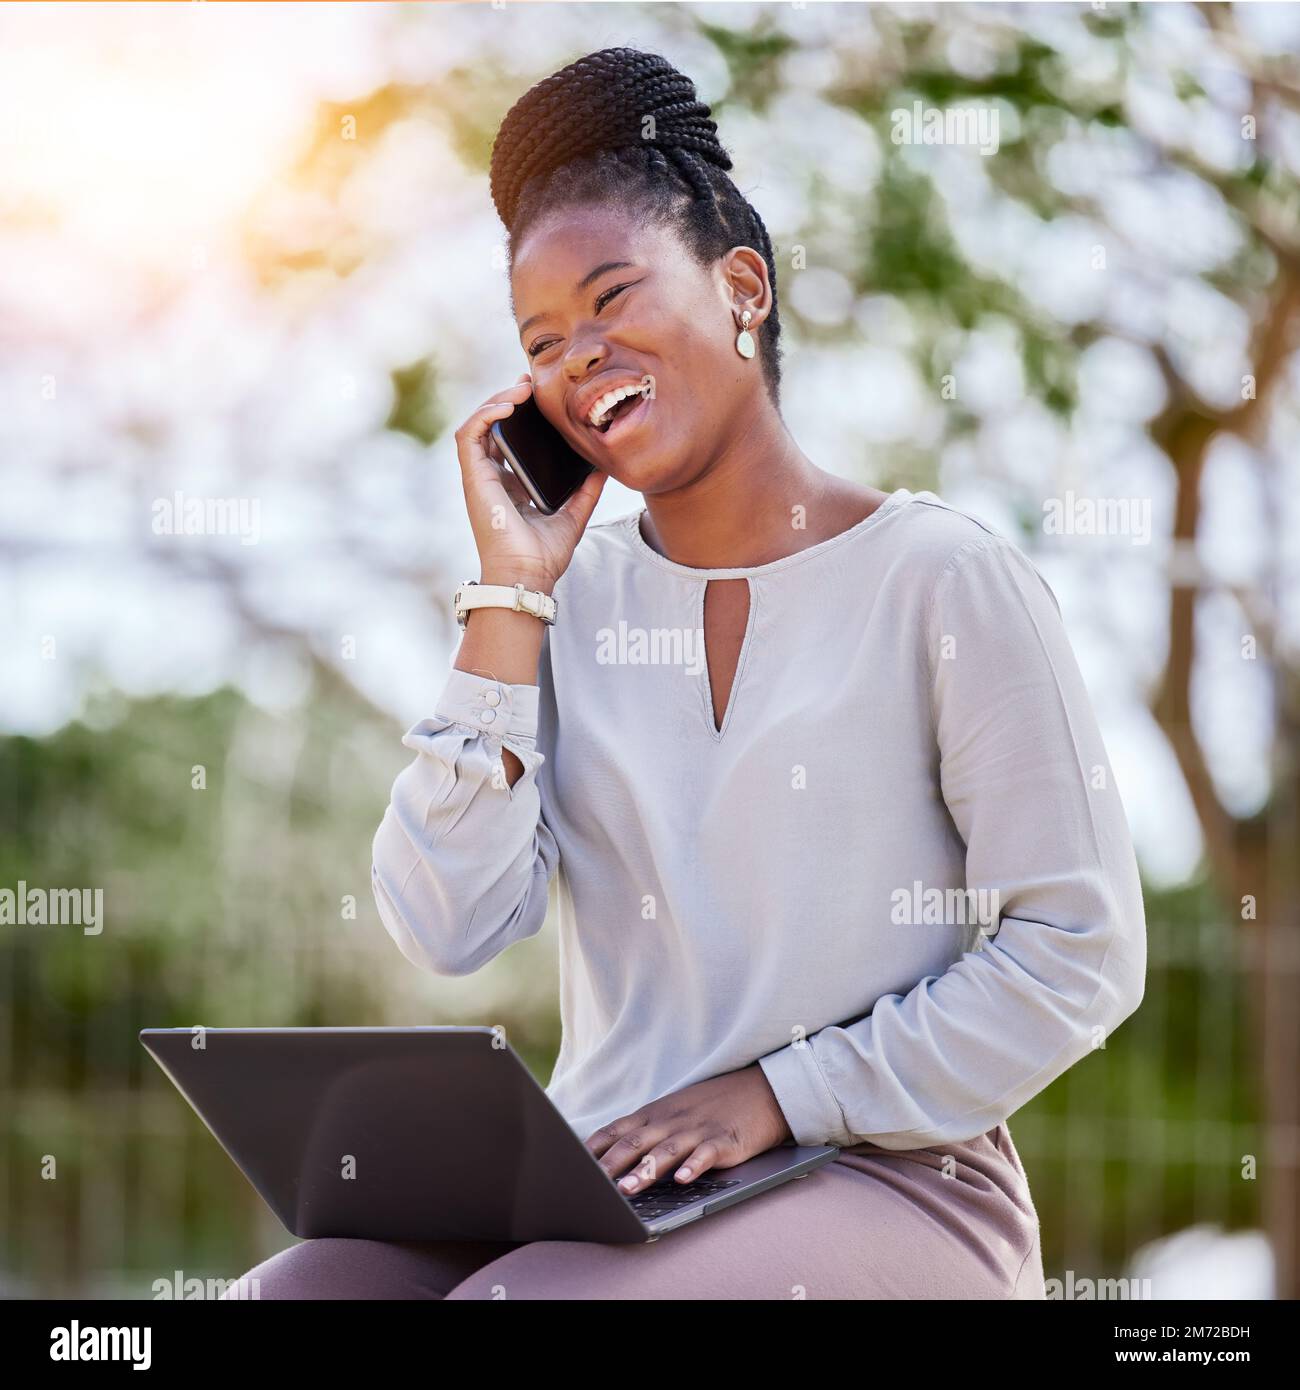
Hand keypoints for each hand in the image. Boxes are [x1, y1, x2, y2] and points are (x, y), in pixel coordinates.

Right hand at [454, 372, 606, 588]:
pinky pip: (469, 435)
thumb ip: (586, 489)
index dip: (520, 415)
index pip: (509, 440)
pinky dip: (486, 415)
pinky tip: (509, 406)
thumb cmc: (544, 555)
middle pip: (493, 427)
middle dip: (508, 399)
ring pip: (478, 424)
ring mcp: (480, 477)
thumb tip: (604, 464)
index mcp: (510, 485)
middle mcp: (492, 478)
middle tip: (531, 383)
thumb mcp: (574, 514)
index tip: (540, 396)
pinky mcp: (473, 478)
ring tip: (522, 389)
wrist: (528, 575)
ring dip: (497, 401)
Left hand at [583, 1064, 793, 1194]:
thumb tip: (609, 1154)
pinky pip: (706, 1154)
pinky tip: (682, 1180)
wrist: (760, 1091)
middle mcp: (671, 1121)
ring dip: (645, 1169)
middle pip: (635, 1142)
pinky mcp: (723, 1140)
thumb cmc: (711, 1105)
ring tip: (627, 1189)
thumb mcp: (673, 1112)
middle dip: (611, 1164)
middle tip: (591, 1184)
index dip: (595, 1149)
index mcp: (655, 1114)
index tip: (572, 1165)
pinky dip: (693, 1166)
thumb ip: (645, 1131)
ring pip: (666, 1150)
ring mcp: (697, 1130)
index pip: (617, 1130)